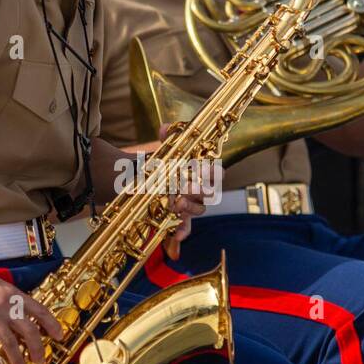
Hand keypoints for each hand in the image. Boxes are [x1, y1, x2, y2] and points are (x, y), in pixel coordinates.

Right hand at [0, 260, 62, 363]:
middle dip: (37, 348)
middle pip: (29, 329)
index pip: (39, 310)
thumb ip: (9, 299)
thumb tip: (20, 315)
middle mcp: (5, 304)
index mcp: (13, 294)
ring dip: (18, 359)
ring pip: (10, 341)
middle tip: (40, 361)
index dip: (52, 324)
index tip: (59, 336)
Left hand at [157, 123, 205, 259]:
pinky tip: (177, 236)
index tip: (207, 170)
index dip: (215, 173)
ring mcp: (190, 204)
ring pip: (199, 209)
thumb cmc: (162, 166)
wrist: (145, 182)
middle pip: (209, 192)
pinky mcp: (179, 217)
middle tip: (188, 187)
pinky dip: (182, 231)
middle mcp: (199, 190)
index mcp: (200, 173)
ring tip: (177, 203)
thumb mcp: (165, 151)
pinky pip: (186, 227)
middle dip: (200, 190)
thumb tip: (166, 127)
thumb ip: (168, 139)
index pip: (217, 174)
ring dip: (190, 207)